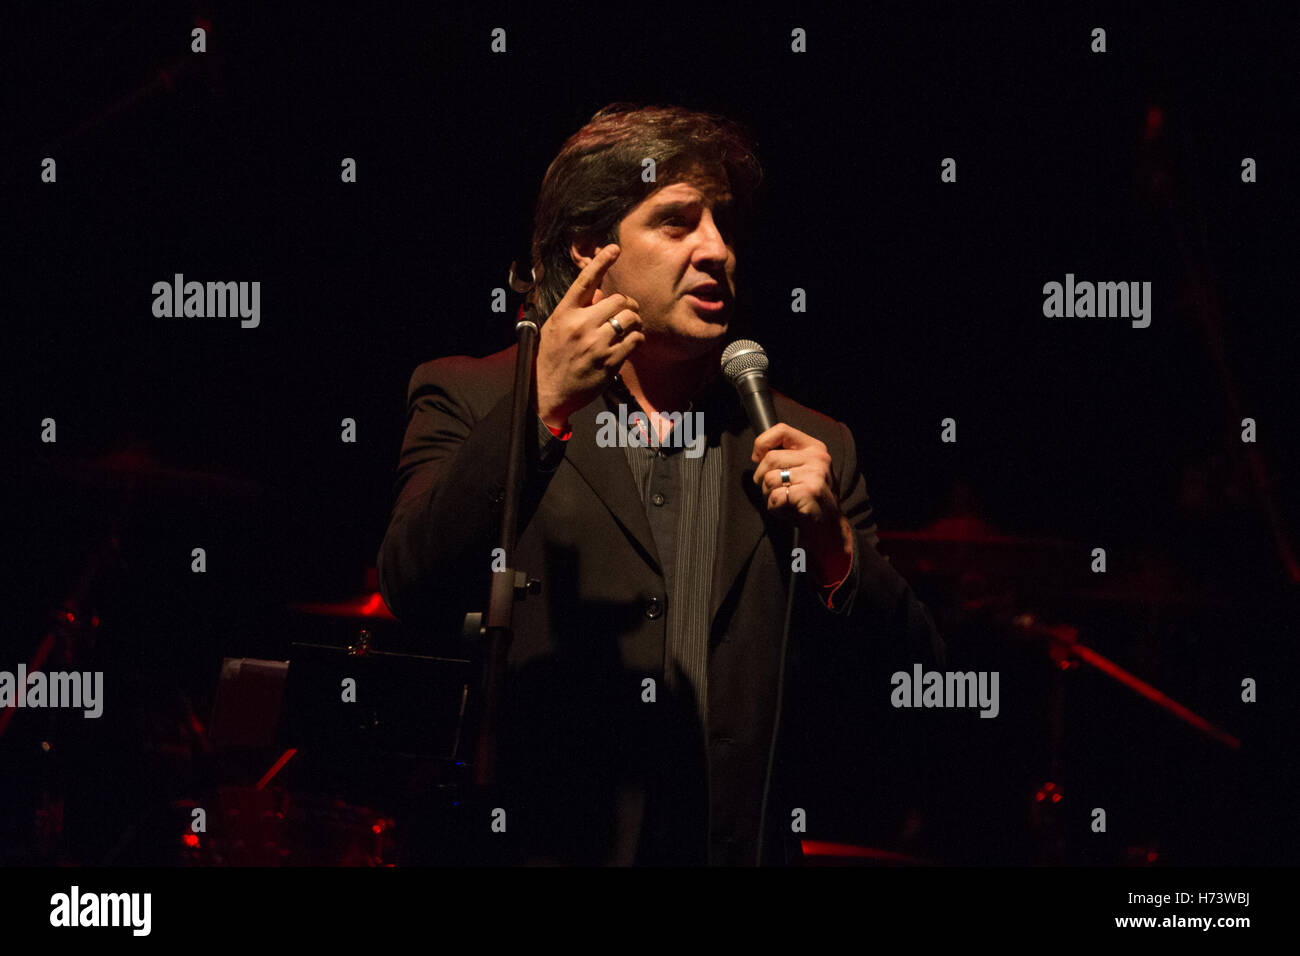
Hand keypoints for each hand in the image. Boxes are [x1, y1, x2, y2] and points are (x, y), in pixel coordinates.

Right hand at [535, 244, 644, 428]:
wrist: (549, 392)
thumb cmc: (552, 358)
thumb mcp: (555, 328)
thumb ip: (575, 310)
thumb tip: (599, 295)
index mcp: (565, 314)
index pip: (585, 281)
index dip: (601, 262)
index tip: (614, 248)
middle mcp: (581, 326)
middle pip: (618, 300)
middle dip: (627, 304)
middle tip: (627, 311)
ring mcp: (596, 344)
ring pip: (631, 318)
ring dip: (635, 320)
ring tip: (630, 326)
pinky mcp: (610, 362)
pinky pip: (635, 339)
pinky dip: (637, 338)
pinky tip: (631, 342)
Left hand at [752, 423, 852, 581]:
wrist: (830, 527)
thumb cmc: (809, 499)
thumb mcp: (802, 471)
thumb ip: (785, 457)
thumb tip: (757, 454)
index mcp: (814, 448)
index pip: (781, 430)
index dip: (762, 443)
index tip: (757, 458)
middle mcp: (818, 458)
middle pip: (770, 459)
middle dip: (762, 479)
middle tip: (776, 492)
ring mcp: (815, 474)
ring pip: (769, 479)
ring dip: (769, 496)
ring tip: (786, 502)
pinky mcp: (810, 492)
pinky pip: (775, 497)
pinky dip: (776, 508)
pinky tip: (790, 511)